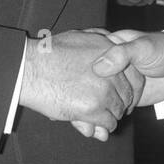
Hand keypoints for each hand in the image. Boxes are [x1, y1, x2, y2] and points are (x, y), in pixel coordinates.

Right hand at [19, 29, 142, 136]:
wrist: (29, 69)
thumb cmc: (48, 53)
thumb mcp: (80, 36)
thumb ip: (99, 39)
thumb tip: (108, 37)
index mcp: (109, 52)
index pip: (135, 75)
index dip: (131, 88)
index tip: (124, 95)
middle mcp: (111, 71)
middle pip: (127, 94)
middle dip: (120, 103)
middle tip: (110, 109)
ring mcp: (103, 90)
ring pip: (118, 110)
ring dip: (110, 115)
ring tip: (100, 116)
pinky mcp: (93, 108)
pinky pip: (108, 123)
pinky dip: (103, 127)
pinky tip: (95, 124)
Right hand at [67, 31, 163, 142]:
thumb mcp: (143, 47)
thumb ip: (122, 54)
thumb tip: (99, 68)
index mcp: (108, 48)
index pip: (83, 61)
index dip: (73, 74)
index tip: (63, 86)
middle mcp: (107, 67)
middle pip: (84, 85)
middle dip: (77, 100)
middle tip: (70, 111)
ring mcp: (113, 84)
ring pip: (92, 99)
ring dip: (86, 114)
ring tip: (81, 124)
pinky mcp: (121, 98)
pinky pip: (105, 110)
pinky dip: (99, 120)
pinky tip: (93, 128)